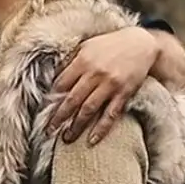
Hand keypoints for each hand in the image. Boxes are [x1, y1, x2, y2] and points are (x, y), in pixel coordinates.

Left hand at [48, 28, 157, 143]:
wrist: (141, 43)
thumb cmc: (110, 44)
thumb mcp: (86, 46)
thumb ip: (70, 62)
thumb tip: (52, 80)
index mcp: (83, 60)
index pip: (61, 84)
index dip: (51, 99)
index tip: (43, 111)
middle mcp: (95, 73)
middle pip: (72, 100)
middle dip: (58, 117)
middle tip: (48, 131)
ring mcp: (110, 84)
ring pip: (88, 109)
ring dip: (76, 126)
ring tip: (66, 138)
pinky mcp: (124, 93)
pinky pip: (111, 114)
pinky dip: (101, 128)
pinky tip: (92, 140)